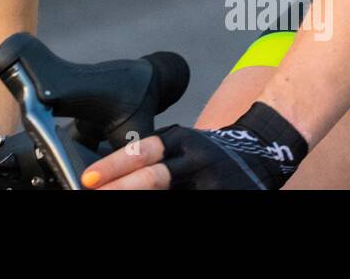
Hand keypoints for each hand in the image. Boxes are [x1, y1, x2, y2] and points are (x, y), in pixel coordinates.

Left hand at [80, 102, 308, 189]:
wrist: (261, 154)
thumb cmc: (207, 152)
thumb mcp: (180, 144)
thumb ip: (151, 156)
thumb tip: (108, 178)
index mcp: (179, 139)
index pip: (140, 151)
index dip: (112, 166)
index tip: (88, 180)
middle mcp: (195, 159)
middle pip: (154, 177)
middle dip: (121, 190)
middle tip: (96, 196)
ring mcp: (211, 183)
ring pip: (171, 198)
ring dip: (143, 204)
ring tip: (116, 204)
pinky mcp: (226, 198)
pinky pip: (190, 210)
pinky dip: (173, 209)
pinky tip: (160, 210)